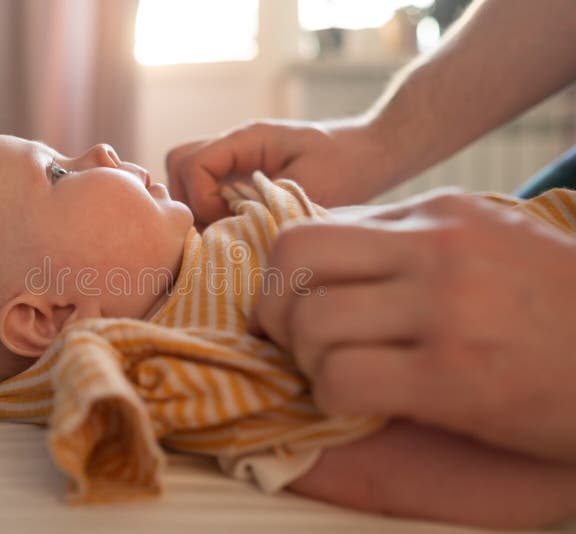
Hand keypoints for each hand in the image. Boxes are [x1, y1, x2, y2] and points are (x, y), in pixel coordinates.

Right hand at [166, 120, 395, 226]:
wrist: (371, 154)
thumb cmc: (347, 167)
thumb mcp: (308, 188)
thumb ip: (262, 203)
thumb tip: (226, 229)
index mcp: (248, 138)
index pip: (193, 163)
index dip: (201, 200)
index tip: (227, 222)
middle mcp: (235, 144)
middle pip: (179, 162)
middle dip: (188, 200)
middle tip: (216, 227)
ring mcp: (237, 157)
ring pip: (186, 173)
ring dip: (196, 205)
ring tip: (223, 229)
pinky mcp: (242, 173)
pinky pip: (207, 185)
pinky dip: (209, 208)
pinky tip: (233, 226)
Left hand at [249, 190, 575, 463]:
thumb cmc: (554, 303)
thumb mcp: (484, 241)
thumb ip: (406, 242)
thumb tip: (326, 258)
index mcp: (436, 213)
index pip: (312, 227)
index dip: (283, 276)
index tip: (291, 307)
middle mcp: (436, 249)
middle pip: (293, 256)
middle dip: (271, 307)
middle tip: (288, 339)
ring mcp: (446, 308)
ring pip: (311, 321)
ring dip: (306, 359)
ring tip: (333, 373)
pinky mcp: (454, 376)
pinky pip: (343, 378)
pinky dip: (332, 395)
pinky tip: (357, 401)